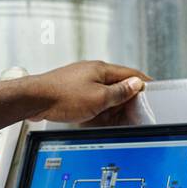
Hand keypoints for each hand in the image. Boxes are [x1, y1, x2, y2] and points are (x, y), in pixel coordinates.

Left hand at [26, 61, 150, 125]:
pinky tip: (96, 117)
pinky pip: (90, 98)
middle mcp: (91, 72)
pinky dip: (97, 108)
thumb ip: (119, 92)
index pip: (130, 74)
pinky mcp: (71, 90)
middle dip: (127, 98)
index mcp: (101, 69)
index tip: (153, 90)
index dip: (143, 83)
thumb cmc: (62, 97)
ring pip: (103, 93)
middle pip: (117, 84)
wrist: (33, 99)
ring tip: (116, 118)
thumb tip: (135, 84)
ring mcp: (80, 81)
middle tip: (135, 111)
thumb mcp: (98, 98)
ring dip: (110, 105)